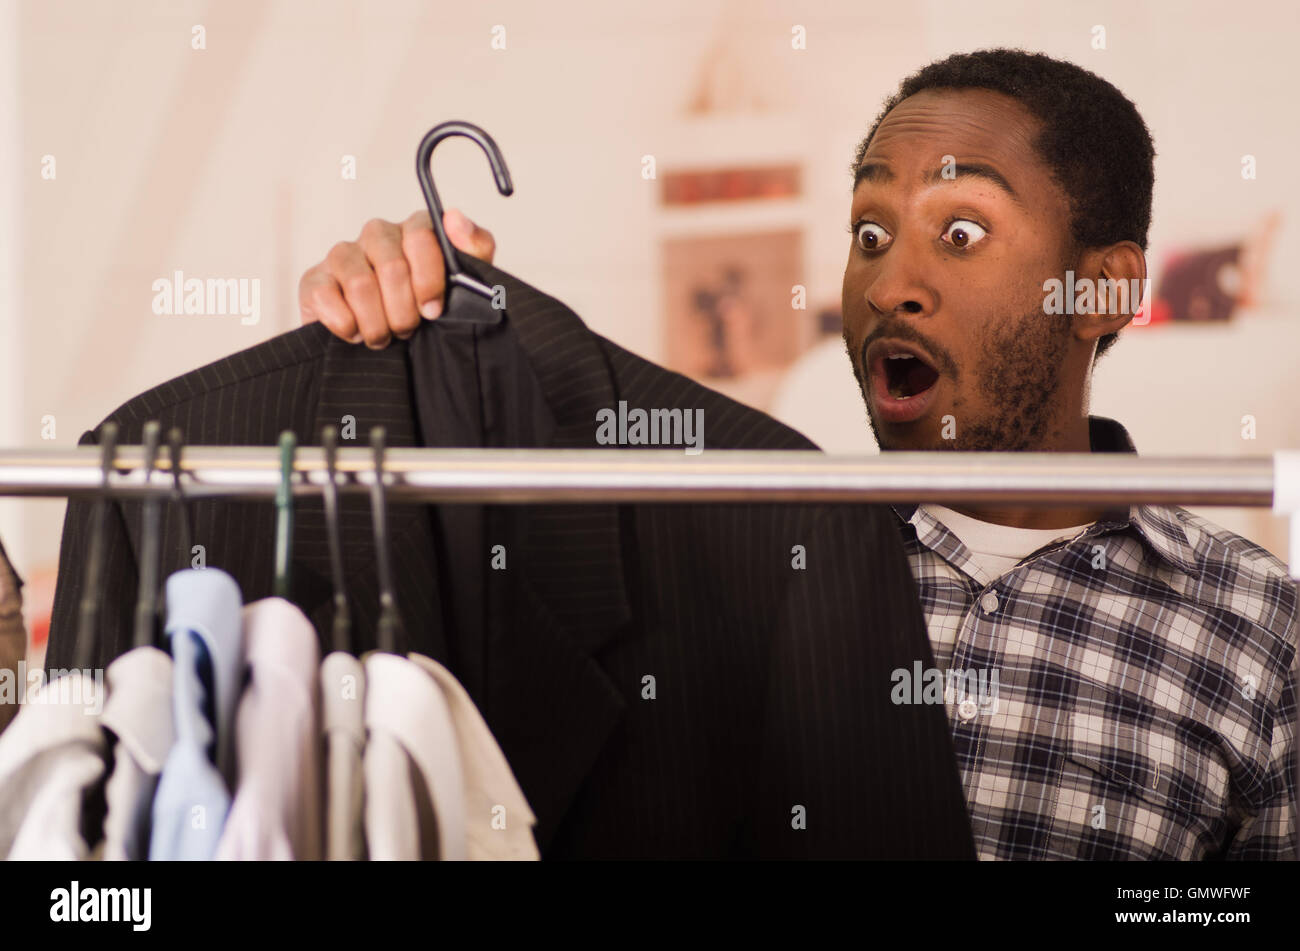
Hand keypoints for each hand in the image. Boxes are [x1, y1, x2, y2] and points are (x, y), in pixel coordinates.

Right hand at [299, 208, 496, 347]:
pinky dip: (346, 325)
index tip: (433, 310)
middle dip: (403, 310)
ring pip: (360, 285)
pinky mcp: (314, 279)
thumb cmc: (430, 313)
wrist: (396, 354)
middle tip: (407, 331)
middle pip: (391, 266)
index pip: (421, 236)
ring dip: (377, 323)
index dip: (428, 279)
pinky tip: (356, 333)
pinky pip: (325, 297)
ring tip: (384, 338)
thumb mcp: (467, 284)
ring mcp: (343, 255)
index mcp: (416, 230)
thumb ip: (474, 248)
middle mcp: (378, 235)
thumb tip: (455, 219)